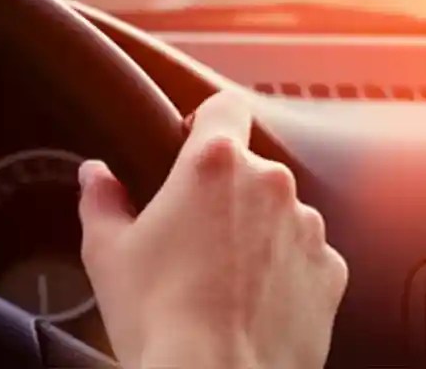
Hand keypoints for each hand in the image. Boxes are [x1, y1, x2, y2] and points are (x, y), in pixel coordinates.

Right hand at [78, 91, 347, 368]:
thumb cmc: (158, 318)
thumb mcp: (107, 253)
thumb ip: (101, 200)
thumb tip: (94, 176)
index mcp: (214, 164)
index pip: (224, 107)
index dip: (205, 122)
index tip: (190, 144)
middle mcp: (270, 184)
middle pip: (249, 168)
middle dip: (224, 194)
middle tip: (191, 237)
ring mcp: (307, 228)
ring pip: (279, 213)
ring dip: (257, 233)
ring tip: (221, 279)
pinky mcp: (331, 272)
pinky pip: (305, 257)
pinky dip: (284, 272)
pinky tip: (251, 303)